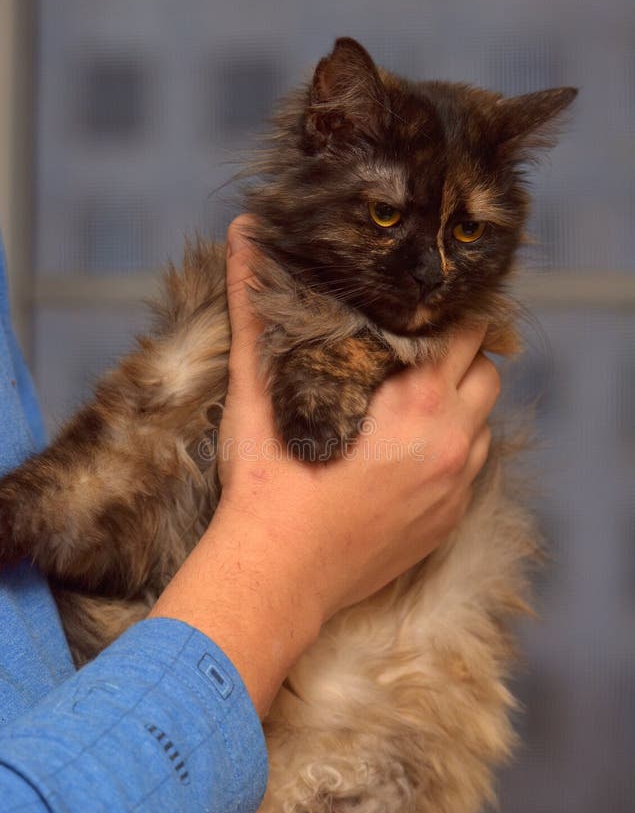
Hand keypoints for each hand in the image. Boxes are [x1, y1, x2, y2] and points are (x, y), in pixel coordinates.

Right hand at [153, 216, 499, 714]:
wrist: (276, 579)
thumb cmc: (265, 487)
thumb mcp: (257, 394)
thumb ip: (256, 310)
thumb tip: (243, 234)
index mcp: (414, 401)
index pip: (466, 330)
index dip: (447, 311)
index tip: (421, 307)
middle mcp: (449, 440)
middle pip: (485, 368)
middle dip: (458, 352)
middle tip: (417, 346)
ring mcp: (454, 486)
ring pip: (485, 417)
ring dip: (460, 398)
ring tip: (416, 394)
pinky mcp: (448, 521)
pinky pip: (474, 465)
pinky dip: (456, 445)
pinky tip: (413, 445)